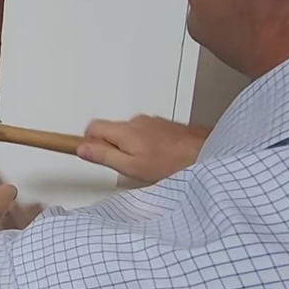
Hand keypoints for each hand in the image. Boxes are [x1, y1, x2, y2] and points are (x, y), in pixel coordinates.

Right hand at [77, 115, 210, 183]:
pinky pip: (145, 133)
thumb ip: (104, 155)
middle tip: (124, 166)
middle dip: (112, 147)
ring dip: (131, 146)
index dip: (89, 142)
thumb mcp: (132, 167)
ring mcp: (152, 122)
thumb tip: (81, 148)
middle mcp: (137, 121)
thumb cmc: (171, 163)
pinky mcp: (165, 126)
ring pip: (129, 132)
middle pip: (111, 130)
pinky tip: (158, 159)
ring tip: (145, 165)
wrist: (207, 154)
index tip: (95, 155)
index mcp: (125, 130)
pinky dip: (146, 144)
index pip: (92, 127)